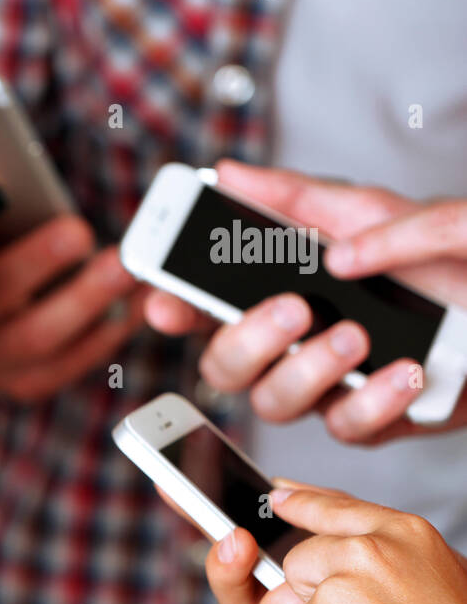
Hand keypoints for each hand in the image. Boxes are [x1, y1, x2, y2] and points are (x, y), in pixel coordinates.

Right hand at [0, 216, 145, 398]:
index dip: (35, 260)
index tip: (79, 229)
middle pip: (33, 330)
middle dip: (85, 294)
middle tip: (128, 261)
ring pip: (59, 351)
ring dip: (109, 313)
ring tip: (146, 277)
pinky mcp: (24, 384)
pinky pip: (72, 365)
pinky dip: (108, 334)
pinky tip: (136, 303)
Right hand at [144, 160, 466, 442]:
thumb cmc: (442, 260)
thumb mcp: (370, 213)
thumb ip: (298, 199)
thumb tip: (232, 174)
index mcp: (278, 295)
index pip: (204, 310)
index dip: (174, 311)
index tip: (164, 304)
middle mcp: (292, 347)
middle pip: (223, 368)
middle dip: (245, 342)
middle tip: (292, 309)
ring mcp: (329, 386)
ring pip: (274, 404)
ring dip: (308, 371)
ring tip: (356, 335)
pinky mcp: (375, 419)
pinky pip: (346, 429)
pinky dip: (373, 401)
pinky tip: (405, 371)